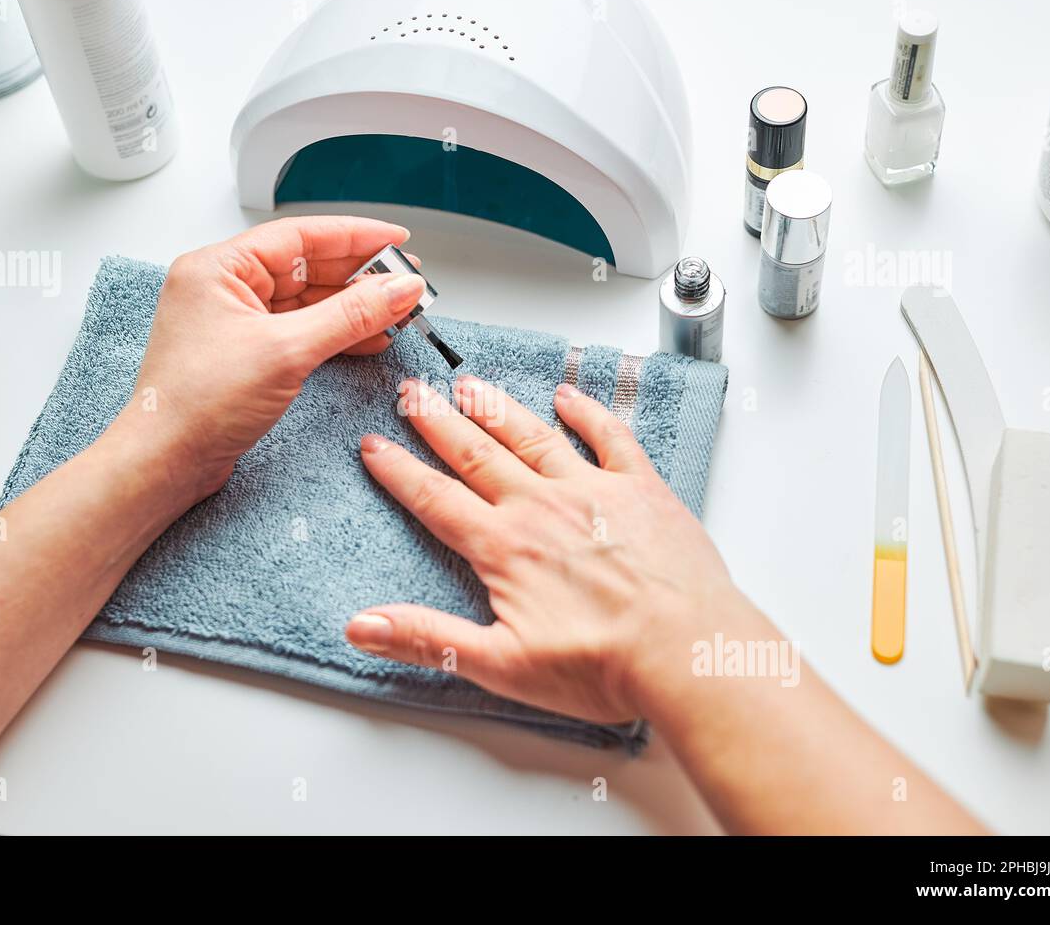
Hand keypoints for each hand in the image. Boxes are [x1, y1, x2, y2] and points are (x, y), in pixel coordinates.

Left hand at [116, 216, 425, 503]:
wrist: (167, 461)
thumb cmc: (198, 404)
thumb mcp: (287, 351)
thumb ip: (351, 315)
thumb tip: (398, 289)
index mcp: (219, 267)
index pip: (300, 236)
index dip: (355, 236)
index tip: (397, 242)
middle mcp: (225, 286)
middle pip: (307, 267)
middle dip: (360, 277)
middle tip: (407, 284)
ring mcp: (235, 321)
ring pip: (308, 301)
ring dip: (353, 309)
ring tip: (397, 313)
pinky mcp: (246, 352)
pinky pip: (300, 330)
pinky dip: (335, 334)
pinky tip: (369, 338)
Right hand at [345, 377, 748, 723]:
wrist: (687, 652)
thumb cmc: (602, 666)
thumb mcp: (501, 666)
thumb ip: (428, 639)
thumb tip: (362, 627)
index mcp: (504, 548)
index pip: (436, 500)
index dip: (399, 470)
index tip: (374, 444)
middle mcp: (542, 507)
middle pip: (476, 454)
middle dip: (437, 421)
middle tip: (410, 392)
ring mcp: (593, 490)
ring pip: (532, 436)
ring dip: (496, 407)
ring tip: (468, 383)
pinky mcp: (642, 489)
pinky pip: (610, 437)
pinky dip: (587, 412)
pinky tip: (569, 395)